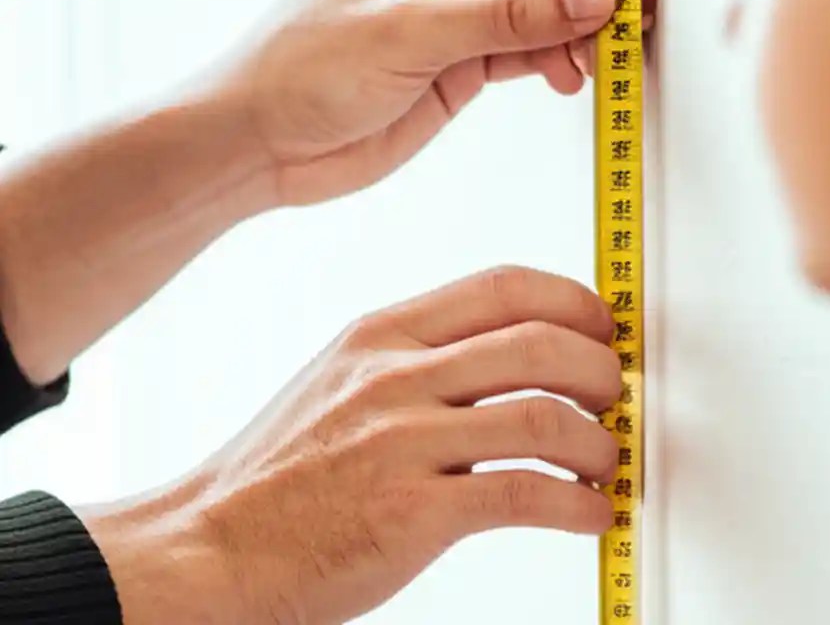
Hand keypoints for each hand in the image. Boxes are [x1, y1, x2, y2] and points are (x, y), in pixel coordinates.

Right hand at [80, 267, 623, 624]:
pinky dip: (578, 504)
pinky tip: (588, 513)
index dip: (573, 302)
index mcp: (382, 335)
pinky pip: (527, 495)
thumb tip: (509, 358)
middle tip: (615, 399)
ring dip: (599, 444)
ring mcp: (404, 443)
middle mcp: (396, 377)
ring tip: (606, 462)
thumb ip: (418, 362)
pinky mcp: (413, 513)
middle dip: (601, 370)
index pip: (504, 286)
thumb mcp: (340, 383)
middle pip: (540, 344)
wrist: (209, 550)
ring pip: (545, 417)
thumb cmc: (276, 476)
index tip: (603, 328)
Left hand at [220, 0, 658, 205]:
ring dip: (582, 20)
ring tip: (614, 42)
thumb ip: (505, 16)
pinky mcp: (465, 57)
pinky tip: (577, 73)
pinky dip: (561, 59)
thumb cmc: (296, 68)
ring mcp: (455, 7)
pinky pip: (531, 46)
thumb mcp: (407, 32)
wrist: (263, 147)